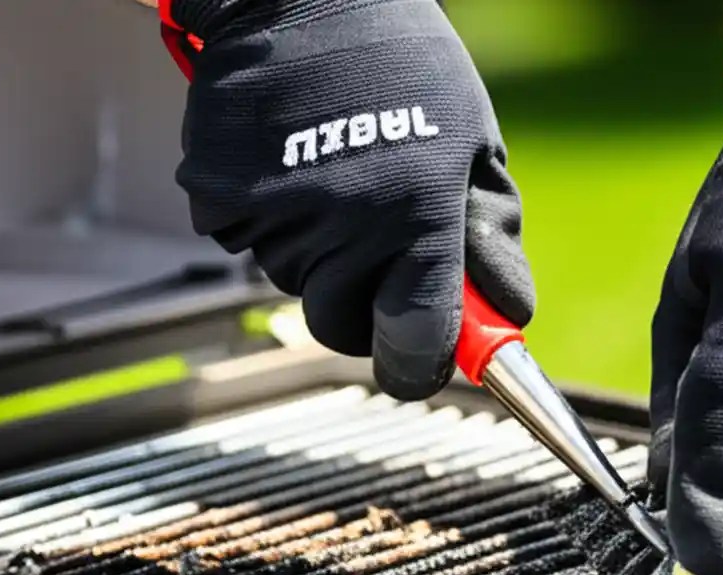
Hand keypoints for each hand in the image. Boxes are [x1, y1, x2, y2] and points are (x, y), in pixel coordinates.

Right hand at [161, 0, 532, 399]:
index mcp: (416, 220)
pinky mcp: (217, 203)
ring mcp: (274, 219)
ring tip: (335, 174)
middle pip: (346, 330)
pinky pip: (250, 246)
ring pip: (297, 285)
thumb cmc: (403, 63)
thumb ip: (490, 238)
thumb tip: (505, 316)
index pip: (415, 346)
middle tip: (379, 243)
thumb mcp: (473, 144)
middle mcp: (343, 230)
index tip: (424, 356)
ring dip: (319, 253)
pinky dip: (271, 220)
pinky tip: (291, 162)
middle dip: (366, 305)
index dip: (421, 363)